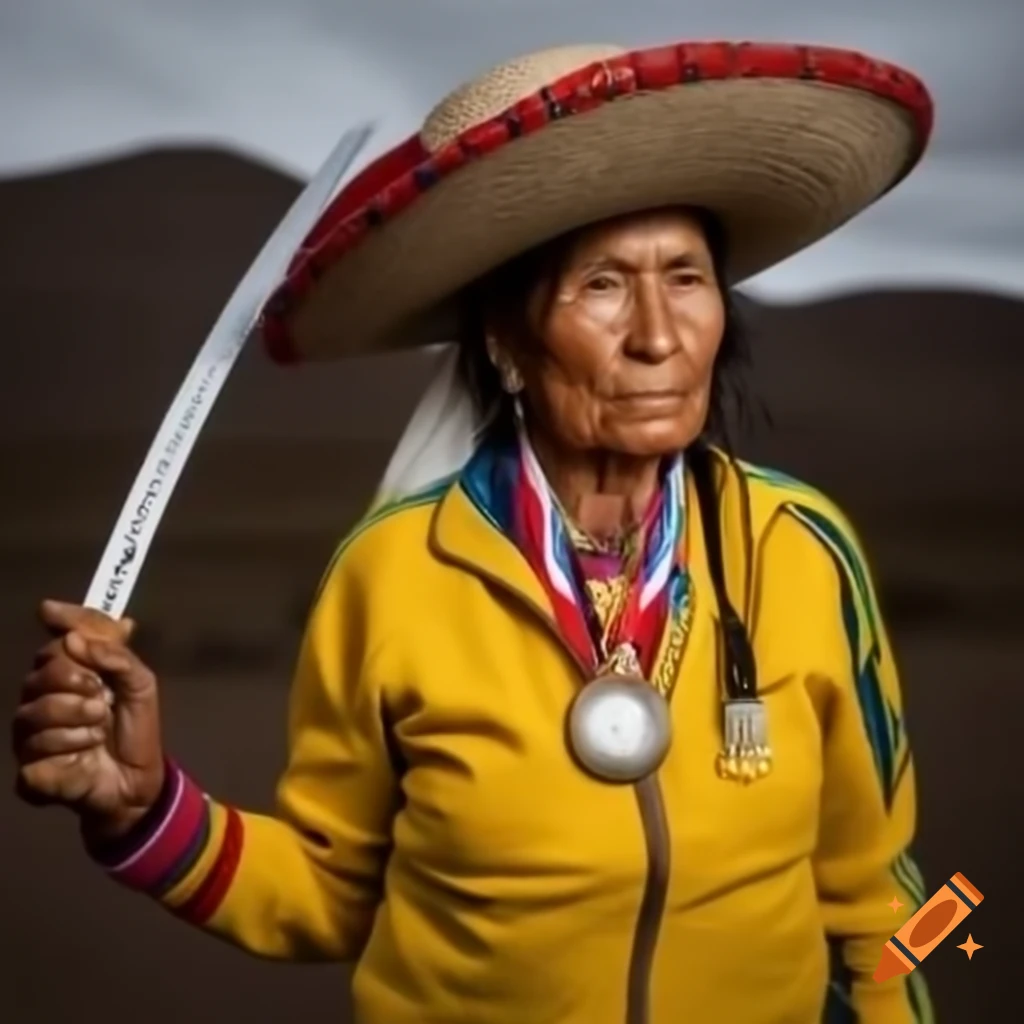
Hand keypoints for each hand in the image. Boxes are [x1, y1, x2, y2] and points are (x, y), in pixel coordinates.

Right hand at [12, 601, 165, 840]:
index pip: (62, 636)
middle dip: (77, 677)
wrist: (137, 780)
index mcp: (72, 671)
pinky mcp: (28, 765)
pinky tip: (87, 749)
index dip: (61, 621)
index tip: (50, 612)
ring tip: (100, 724)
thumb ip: (117, 655)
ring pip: (36, 707)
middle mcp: (43, 695)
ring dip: (78, 713)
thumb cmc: (136, 728)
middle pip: (45, 667)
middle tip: (101, 694)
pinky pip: (37, 743)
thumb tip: (73, 637)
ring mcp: (30, 731)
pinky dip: (71, 742)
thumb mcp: (140, 685)